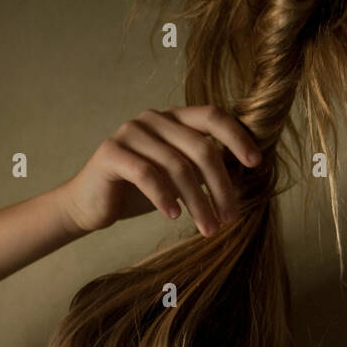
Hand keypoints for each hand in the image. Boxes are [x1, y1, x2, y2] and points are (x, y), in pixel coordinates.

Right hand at [58, 105, 261, 236]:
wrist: (90, 205)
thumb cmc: (139, 192)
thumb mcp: (178, 178)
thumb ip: (204, 169)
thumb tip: (246, 175)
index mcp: (173, 118)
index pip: (213, 116)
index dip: (237, 137)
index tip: (256, 164)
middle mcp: (153, 119)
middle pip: (200, 148)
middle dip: (220, 186)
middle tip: (230, 219)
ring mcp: (131, 132)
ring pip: (177, 166)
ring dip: (198, 202)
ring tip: (208, 230)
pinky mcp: (111, 152)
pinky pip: (146, 174)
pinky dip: (164, 197)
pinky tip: (173, 217)